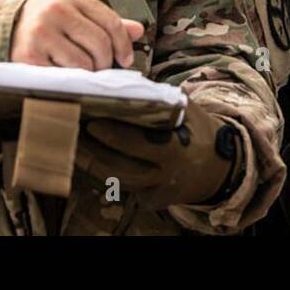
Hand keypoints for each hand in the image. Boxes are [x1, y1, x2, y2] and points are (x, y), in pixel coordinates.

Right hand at [9, 0, 143, 69]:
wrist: (2, 26)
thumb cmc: (47, 20)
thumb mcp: (74, 11)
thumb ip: (105, 21)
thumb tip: (138, 30)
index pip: (110, 21)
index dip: (123, 44)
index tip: (125, 59)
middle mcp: (55, 10)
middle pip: (100, 44)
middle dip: (105, 62)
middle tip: (101, 68)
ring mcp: (40, 32)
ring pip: (84, 63)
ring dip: (87, 72)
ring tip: (80, 69)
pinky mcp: (29, 55)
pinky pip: (63, 75)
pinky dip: (68, 79)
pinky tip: (62, 71)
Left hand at [74, 98, 237, 210]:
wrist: (219, 168)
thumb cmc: (200, 131)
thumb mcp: (187, 110)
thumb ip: (161, 101)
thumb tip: (126, 86)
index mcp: (175, 151)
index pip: (136, 144)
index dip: (111, 134)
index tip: (90, 121)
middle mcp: (164, 176)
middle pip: (117, 167)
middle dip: (90, 151)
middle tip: (70, 132)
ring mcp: (156, 192)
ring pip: (115, 180)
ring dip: (90, 164)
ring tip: (72, 144)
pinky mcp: (151, 202)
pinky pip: (122, 188)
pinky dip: (104, 174)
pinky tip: (87, 160)